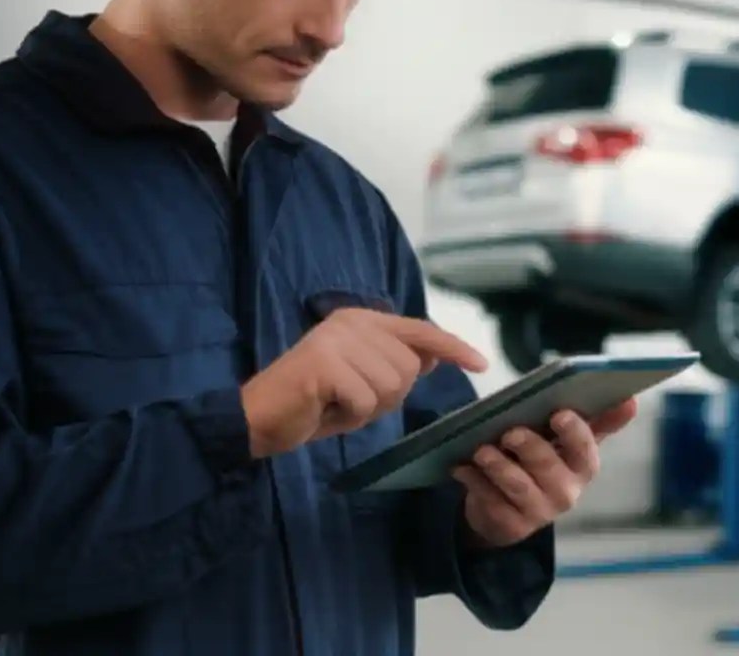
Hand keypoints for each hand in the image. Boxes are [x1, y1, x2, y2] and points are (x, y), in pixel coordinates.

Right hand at [240, 308, 487, 458]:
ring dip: (368, 409)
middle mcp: (351, 322)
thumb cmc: (313, 402)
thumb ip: (393, 363)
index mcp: (361, 320)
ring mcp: (337, 340)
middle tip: (350, 399)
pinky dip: (350, 417)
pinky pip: (366, 402)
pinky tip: (325, 409)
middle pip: (408, 369)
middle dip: (387, 396)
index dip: (452, 347)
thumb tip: (433, 356)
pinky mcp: (325, 364)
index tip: (480, 363)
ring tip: (336, 403)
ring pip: (391, 387)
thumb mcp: (362, 380)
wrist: (258, 418)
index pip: (420, 331)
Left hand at [453, 398, 637, 548]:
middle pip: (550, 469)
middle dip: (530, 448)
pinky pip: (491, 503)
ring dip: (499, 467)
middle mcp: (566, 492)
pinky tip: (461, 467)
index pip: (585, 450)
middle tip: (511, 431)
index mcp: (583, 466)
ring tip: (481, 450)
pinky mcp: (511, 527)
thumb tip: (631, 399)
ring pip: (519, 487)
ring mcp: (538, 513)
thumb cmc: (542, 462)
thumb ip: (597, 419)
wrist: (510, 509)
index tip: (559, 413)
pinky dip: (474, 482)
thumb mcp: (568, 441)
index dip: (574, 433)